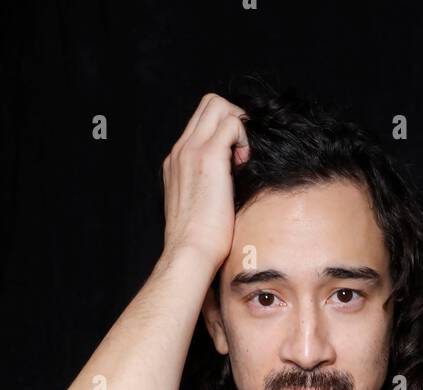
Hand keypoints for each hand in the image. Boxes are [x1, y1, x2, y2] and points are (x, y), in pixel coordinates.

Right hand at [161, 92, 250, 273]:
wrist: (190, 252)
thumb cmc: (199, 240)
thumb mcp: (200, 206)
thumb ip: (209, 186)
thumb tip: (232, 182)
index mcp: (177, 161)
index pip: (201, 122)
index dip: (224, 129)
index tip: (236, 157)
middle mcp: (181, 150)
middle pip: (209, 103)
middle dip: (234, 117)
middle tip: (244, 149)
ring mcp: (191, 150)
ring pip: (218, 105)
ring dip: (239, 124)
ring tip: (243, 157)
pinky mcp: (207, 157)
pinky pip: (232, 122)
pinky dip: (244, 136)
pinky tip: (245, 163)